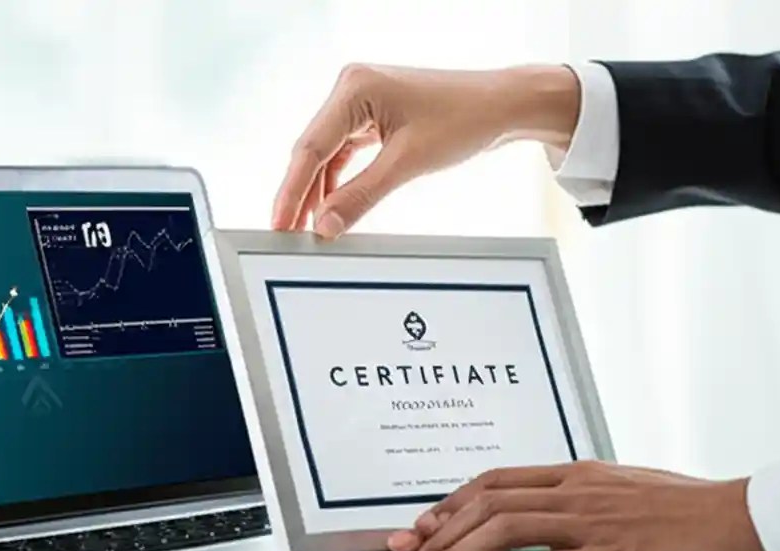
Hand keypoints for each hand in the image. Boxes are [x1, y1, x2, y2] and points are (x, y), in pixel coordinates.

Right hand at [272, 64, 579, 238]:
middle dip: (301, 194)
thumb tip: (326, 226)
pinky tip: (332, 207)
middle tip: (287, 233)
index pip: (310, 148)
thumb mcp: (407, 163)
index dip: (291, 192)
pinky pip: (346, 152)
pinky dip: (339, 180)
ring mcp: (361, 101)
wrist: (501, 106)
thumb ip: (361, 197)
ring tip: (308, 228)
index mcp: (354, 88)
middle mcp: (352, 89)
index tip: (279, 224)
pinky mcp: (373, 115)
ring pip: (327, 154)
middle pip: (313, 150)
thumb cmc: (464, 118)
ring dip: (319, 190)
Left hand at [387, 461, 779, 550]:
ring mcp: (592, 523)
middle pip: (487, 501)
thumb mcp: (626, 491)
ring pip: (503, 530)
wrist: (744, 518)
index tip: (422, 523)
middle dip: (436, 529)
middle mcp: (577, 491)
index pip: (497, 480)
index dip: (451, 501)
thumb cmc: (692, 509)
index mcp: (579, 474)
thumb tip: (550, 522)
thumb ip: (584, 502)